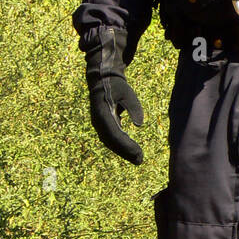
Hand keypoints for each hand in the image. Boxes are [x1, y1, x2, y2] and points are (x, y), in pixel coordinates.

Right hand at [84, 27, 144, 164]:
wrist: (102, 78)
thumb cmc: (116, 85)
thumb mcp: (127, 93)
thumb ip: (133, 108)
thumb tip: (139, 125)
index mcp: (103, 114)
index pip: (115, 135)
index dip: (127, 146)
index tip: (139, 154)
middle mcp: (98, 121)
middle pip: (112, 142)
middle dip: (126, 152)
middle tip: (140, 160)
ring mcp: (98, 123)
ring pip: (110, 142)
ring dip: (123, 151)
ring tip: (137, 159)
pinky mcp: (102, 123)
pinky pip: (110, 138)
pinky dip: (120, 145)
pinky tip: (131, 151)